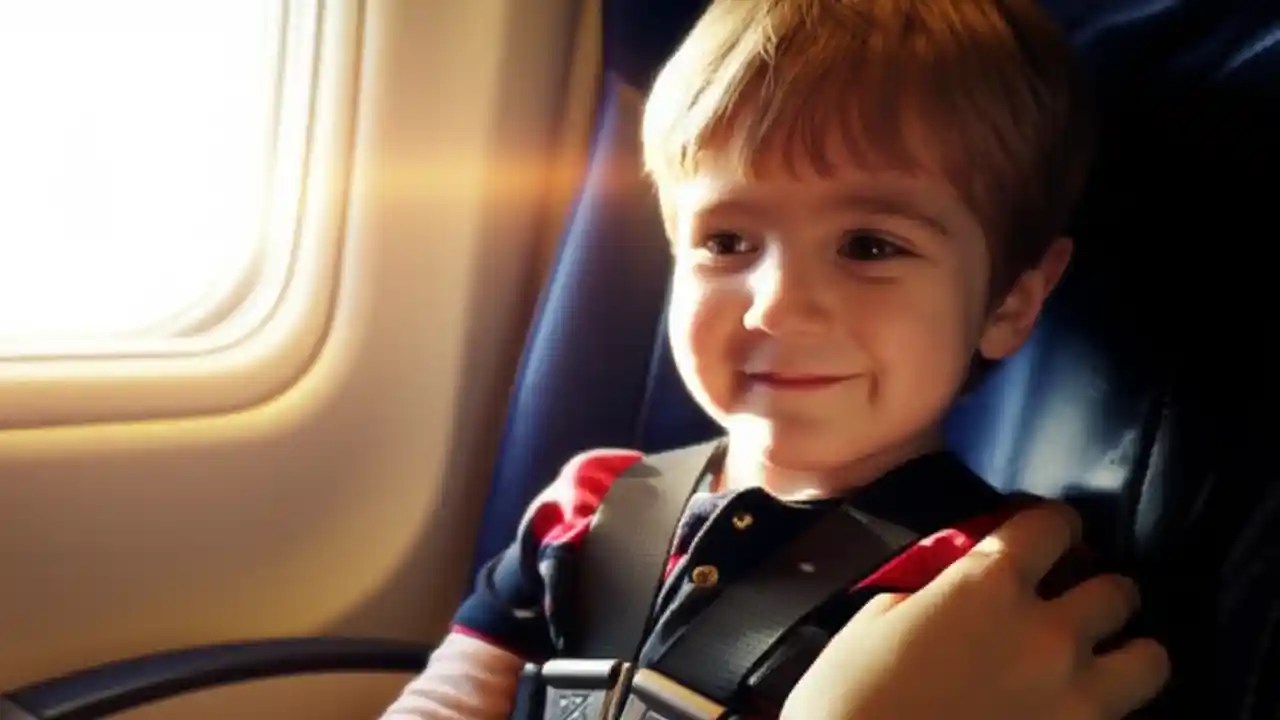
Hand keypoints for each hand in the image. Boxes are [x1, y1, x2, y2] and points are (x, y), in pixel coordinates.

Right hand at [782, 502, 1170, 719]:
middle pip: (1117, 590)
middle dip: (1096, 590)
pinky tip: (1069, 712)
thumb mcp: (875, 621)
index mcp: (989, 586)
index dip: (1050, 524)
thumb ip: (932, 590)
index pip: (1053, 524)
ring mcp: (1077, 701)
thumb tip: (955, 586)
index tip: (1042, 535)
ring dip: (1127, 653)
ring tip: (1099, 663)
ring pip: (1150, 660)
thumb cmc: (848, 700)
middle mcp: (1049, 635)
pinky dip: (1104, 711)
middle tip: (1071, 605)